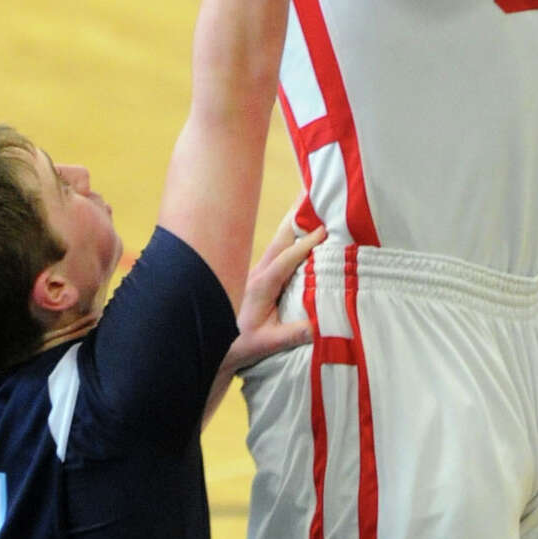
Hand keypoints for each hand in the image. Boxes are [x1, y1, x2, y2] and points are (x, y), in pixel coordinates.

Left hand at [201, 208, 323, 424]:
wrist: (214, 345)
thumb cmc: (240, 345)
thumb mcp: (266, 343)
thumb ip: (292, 334)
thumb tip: (320, 326)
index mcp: (262, 285)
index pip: (287, 258)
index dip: (305, 244)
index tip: (324, 231)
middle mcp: (259, 272)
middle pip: (281, 238)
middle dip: (297, 216)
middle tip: (312, 193)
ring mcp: (258, 271)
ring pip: (279, 241)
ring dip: (295, 223)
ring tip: (310, 201)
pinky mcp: (259, 275)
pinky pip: (278, 249)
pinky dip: (291, 235)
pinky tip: (300, 229)